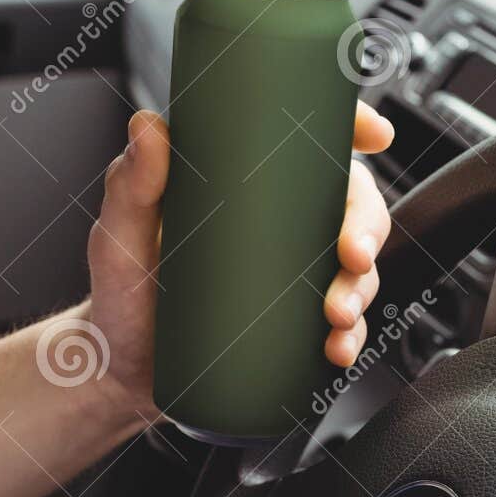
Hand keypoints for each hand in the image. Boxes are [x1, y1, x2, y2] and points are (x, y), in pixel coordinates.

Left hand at [86, 103, 393, 429]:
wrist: (123, 369)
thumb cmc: (121, 292)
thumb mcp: (120, 233)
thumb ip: (132, 182)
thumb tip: (148, 127)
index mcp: (246, 181)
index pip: (310, 143)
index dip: (353, 129)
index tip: (375, 137)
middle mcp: (280, 223)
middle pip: (353, 205)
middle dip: (368, 228)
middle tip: (351, 255)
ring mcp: (294, 276)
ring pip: (359, 267)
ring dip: (363, 289)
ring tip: (337, 315)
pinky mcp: (298, 325)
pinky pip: (346, 325)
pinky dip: (353, 338)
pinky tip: (337, 349)